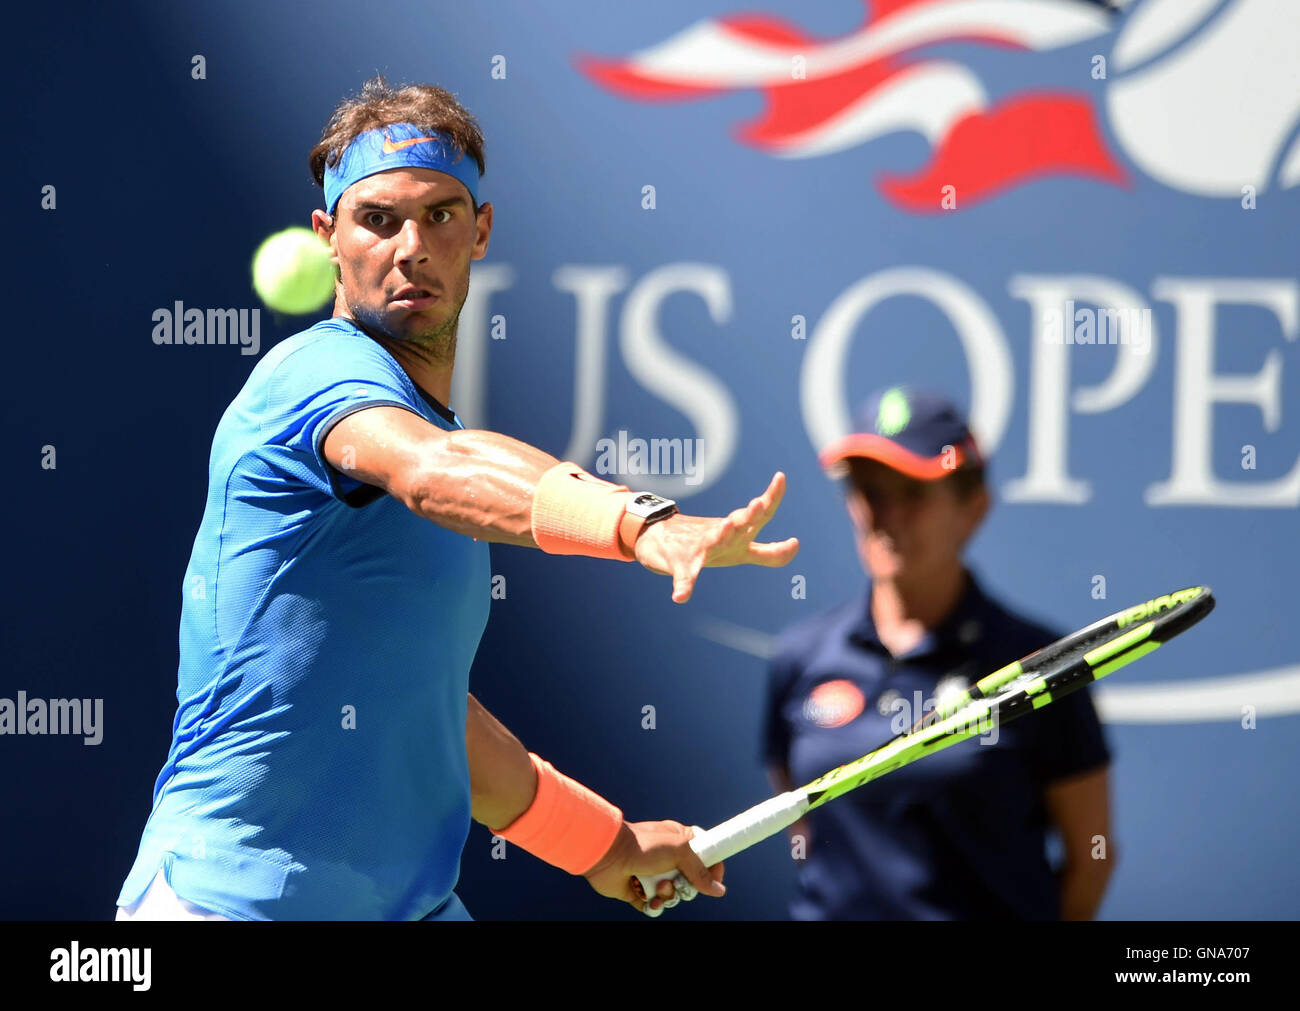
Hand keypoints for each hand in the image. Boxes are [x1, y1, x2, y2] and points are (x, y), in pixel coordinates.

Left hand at [584, 820, 724, 913]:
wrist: (609, 855)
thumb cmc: (643, 845)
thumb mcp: (679, 850)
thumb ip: (700, 870)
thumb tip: (719, 890)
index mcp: (680, 843)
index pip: (705, 856)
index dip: (712, 869)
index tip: (715, 880)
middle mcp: (668, 859)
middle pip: (692, 882)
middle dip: (686, 887)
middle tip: (678, 882)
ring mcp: (654, 875)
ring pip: (674, 896)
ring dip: (668, 896)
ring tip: (657, 888)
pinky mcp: (640, 891)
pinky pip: (655, 906)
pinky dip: (654, 905)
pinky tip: (648, 899)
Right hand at [633, 471, 798, 602]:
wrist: (658, 536)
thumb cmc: (707, 543)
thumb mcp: (741, 550)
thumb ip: (769, 553)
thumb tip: (795, 546)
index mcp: (739, 535)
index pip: (764, 516)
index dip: (774, 501)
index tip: (783, 484)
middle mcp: (723, 536)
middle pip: (741, 523)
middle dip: (750, 514)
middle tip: (757, 503)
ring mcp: (702, 547)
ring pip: (715, 540)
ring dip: (722, 534)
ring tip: (727, 526)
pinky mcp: (681, 562)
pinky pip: (684, 575)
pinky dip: (684, 585)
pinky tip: (681, 596)